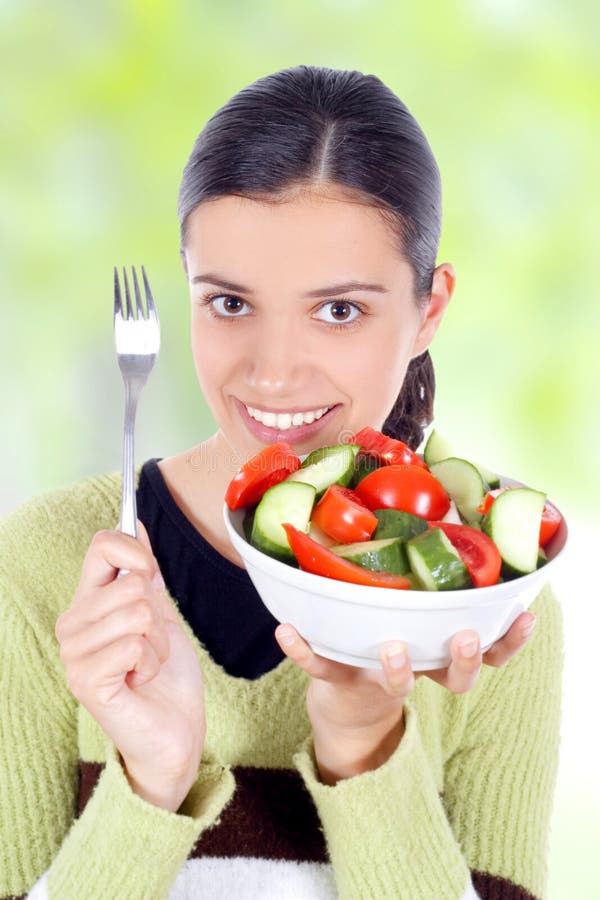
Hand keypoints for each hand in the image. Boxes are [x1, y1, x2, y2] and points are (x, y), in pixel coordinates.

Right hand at [55, 520, 204, 811]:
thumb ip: (144, 573)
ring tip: (147, 666)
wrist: (174, 733)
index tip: (151, 578)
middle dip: (159, 615)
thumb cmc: (166, 677)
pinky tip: (141, 682)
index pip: (103, 546)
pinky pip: (134, 645)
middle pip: (131, 583)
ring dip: (158, 642)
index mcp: (87, 603)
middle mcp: (72, 625)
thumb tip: (135, 525)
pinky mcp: (86, 682)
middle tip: (151, 646)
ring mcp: (75, 655)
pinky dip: (152, 662)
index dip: (138, 554)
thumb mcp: (160, 614)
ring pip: (138, 613)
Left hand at [275, 610, 535, 784]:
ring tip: (393, 649)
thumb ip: (424, 585)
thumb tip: (435, 518)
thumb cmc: (386, 641)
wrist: (346, 702)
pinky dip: (303, 650)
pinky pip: (320, 667)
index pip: (489, 651)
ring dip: (397, 669)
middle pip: (455, 676)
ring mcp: (378, 677)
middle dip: (464, 658)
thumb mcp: (412, 618)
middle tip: (464, 637)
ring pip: (397, 684)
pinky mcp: (339, 678)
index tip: (525, 616)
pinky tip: (286, 631)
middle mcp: (417, 667)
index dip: (509, 639)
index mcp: (439, 650)